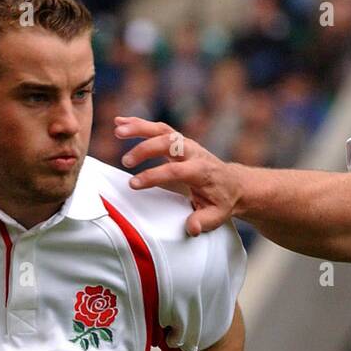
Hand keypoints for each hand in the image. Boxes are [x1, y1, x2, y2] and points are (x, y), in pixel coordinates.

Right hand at [115, 116, 241, 235]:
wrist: (232, 183)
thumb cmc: (221, 201)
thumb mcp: (217, 215)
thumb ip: (203, 221)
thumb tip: (192, 228)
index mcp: (201, 171)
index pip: (175, 171)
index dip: (153, 176)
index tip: (134, 184)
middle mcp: (193, 152)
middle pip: (168, 143)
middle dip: (146, 149)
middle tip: (125, 161)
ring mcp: (186, 144)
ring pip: (162, 130)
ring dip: (139, 128)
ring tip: (118, 130)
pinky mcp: (178, 141)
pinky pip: (158, 128)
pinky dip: (139, 123)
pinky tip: (120, 121)